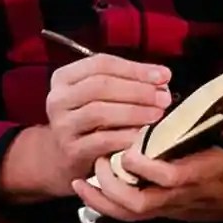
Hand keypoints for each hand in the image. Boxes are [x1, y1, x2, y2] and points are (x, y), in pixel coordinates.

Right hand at [0, 53, 171, 200]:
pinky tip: (142, 135)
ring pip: (100, 112)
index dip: (135, 68)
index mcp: (64, 77)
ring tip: (157, 114)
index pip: (101, 64)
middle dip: (137, 90)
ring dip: (133, 112)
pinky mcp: (71, 150)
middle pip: (100, 86)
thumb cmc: (89, 121)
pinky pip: (101, 140)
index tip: (164, 75)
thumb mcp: (98, 95)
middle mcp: (58, 99)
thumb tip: (163, 77)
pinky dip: (124, 136)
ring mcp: (62, 125)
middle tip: (164, 97)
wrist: (62, 158)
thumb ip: (126, 82)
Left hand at [70, 102, 222, 222]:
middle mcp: (181, 195)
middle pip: (142, 203)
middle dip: (115, 185)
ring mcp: (168, 204)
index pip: (173, 179)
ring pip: (130, 213)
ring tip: (85, 173)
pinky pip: (126, 214)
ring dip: (103, 197)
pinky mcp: (157, 206)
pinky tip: (82, 186)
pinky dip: (101, 204)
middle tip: (99, 158)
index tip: (129, 150)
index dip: (148, 169)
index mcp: (202, 175)